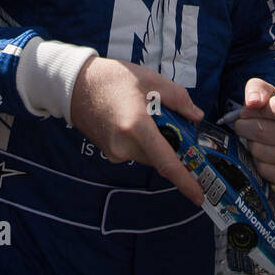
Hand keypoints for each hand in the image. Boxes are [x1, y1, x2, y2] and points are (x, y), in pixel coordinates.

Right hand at [69, 57, 205, 205]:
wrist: (75, 83)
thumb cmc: (112, 78)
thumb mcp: (152, 80)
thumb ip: (179, 99)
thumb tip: (196, 117)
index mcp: (137, 127)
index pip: (166, 163)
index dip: (185, 181)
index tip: (200, 196)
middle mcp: (124, 146)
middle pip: (160, 159)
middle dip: (174, 149)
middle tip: (181, 127)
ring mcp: (114, 152)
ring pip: (148, 156)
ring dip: (158, 143)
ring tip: (153, 114)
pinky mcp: (109, 152)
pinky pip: (135, 152)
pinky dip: (144, 142)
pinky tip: (138, 120)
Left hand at [231, 78, 274, 186]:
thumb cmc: (273, 112)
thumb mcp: (266, 93)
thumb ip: (257, 89)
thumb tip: (253, 102)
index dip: (256, 109)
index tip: (251, 109)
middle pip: (263, 131)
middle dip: (245, 127)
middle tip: (244, 125)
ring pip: (260, 151)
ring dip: (250, 144)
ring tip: (255, 139)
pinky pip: (263, 169)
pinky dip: (256, 162)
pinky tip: (263, 154)